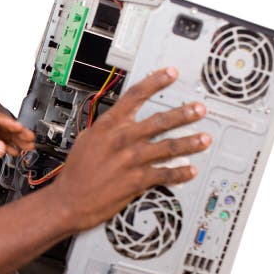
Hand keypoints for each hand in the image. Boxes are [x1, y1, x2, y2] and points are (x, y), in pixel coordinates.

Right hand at [47, 67, 211, 232]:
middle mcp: (123, 140)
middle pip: (159, 121)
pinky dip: (180, 173)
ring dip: (190, 142)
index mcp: (108, 126)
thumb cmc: (75, 172)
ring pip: (168, 147)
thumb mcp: (87, 140)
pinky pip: (165, 174)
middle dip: (183, 114)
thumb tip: (120, 118)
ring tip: (204, 138)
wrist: (69, 199)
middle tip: (198, 109)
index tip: (170, 73)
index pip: (134, 97)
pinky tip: (190, 170)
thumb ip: (108, 128)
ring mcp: (132, 160)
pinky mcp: (138, 180)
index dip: (155, 82)